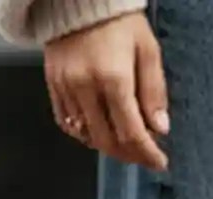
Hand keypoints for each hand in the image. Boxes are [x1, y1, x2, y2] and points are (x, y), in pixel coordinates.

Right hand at [45, 12, 169, 171]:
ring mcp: (65, 87)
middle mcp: (85, 86)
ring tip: (126, 146)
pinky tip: (100, 133)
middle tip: (144, 157)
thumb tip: (160, 128)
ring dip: (108, 147)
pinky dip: (85, 135)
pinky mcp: (52, 84)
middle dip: (129, 156)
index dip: (147, 154)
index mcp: (114, 78)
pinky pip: (66, 122)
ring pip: (86, 135)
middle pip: (107, 141)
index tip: (159, 162)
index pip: (132, 132)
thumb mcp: (148, 51)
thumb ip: (154, 92)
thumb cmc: (119, 21)